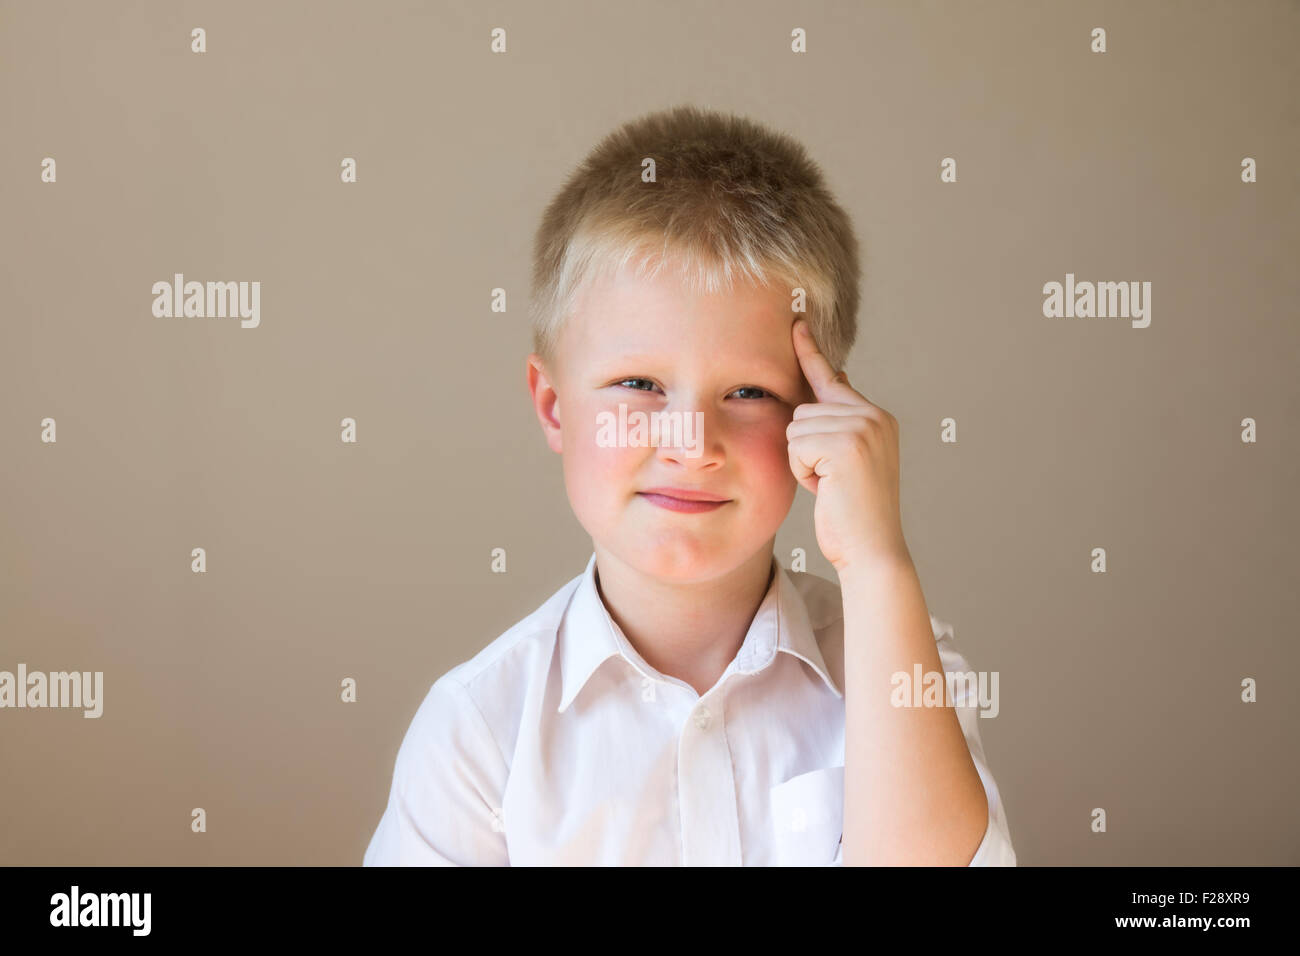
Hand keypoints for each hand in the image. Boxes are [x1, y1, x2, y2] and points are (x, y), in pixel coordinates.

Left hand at [786, 320, 907, 573]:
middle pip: (803, 410)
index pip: (831, 378)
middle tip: (830, 482)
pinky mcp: (847, 443)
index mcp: (875, 418)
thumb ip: (835, 426)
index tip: (795, 322)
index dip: (809, 351)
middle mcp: (873, 416)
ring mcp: (863, 427)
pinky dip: (802, 472)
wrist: (871, 551)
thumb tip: (830, 384)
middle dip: (803, 450)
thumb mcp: (844, 464)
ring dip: (802, 462)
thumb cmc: (851, 516)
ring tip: (830, 486)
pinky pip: (796, 444)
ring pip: (795, 427)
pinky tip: (827, 489)